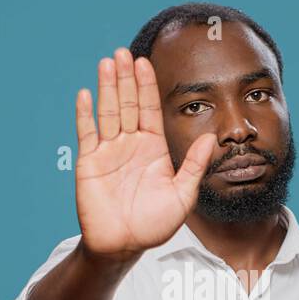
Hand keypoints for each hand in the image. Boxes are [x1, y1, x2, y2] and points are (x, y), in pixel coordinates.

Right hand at [73, 48, 216, 261]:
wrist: (124, 246)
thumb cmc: (154, 225)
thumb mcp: (182, 195)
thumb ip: (194, 166)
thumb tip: (213, 138)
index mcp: (152, 148)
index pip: (149, 109)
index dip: (147, 86)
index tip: (146, 62)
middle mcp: (130, 144)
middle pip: (127, 104)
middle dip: (126, 79)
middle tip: (123, 53)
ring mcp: (108, 152)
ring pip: (108, 112)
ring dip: (106, 88)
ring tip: (107, 63)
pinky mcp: (89, 163)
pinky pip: (87, 133)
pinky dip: (85, 114)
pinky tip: (86, 93)